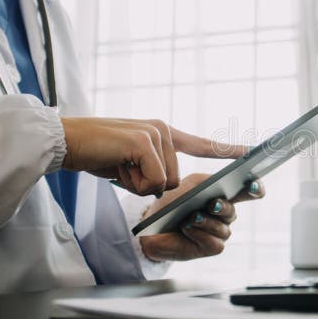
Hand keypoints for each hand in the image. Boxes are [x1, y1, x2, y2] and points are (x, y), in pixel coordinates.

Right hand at [60, 117, 247, 195]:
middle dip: (148, 185)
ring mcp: (156, 133)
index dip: (226, 151)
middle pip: (175, 181)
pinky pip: (153, 181)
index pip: (201, 144)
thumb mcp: (131, 164)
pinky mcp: (144, 141)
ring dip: (138, 184)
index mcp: (164, 133)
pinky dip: (133, 183)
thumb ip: (154, 170)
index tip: (250, 153)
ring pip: (165, 184)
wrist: (66, 142)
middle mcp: (164, 130)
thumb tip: (167, 188)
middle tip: (123, 168)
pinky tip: (117, 166)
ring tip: (118, 165)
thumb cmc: (97, 154)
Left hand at [138, 174, 264, 260]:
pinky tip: (188, 228)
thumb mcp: (189, 185)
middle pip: (232, 211)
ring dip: (206, 222)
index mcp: (225, 196)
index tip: (254, 184)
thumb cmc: (173, 203)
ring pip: (222, 228)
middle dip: (222, 207)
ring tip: (192, 217)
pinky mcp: (213, 247)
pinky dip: (199, 234)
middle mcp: (226, 214)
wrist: (153, 228)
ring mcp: (221, 232)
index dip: (256, 188)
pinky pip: (213, 241)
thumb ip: (207, 181)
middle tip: (212, 204)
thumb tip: (220, 183)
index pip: (249, 192)